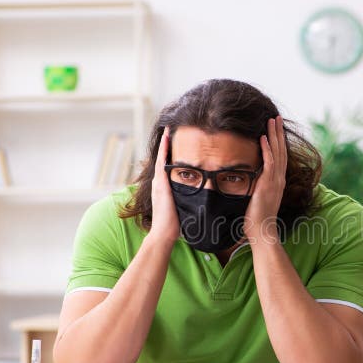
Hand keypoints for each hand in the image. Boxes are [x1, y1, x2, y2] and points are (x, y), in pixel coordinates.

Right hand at [148, 126, 180, 245]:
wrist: (164, 234)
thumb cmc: (175, 225)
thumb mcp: (183, 208)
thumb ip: (188, 201)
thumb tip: (203, 200)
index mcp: (164, 188)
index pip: (167, 167)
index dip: (170, 154)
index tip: (176, 142)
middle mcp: (159, 183)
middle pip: (162, 158)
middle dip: (166, 144)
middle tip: (171, 128)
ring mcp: (159, 183)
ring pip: (161, 157)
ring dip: (165, 143)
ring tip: (169, 128)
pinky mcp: (161, 184)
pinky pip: (162, 162)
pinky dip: (164, 150)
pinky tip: (168, 138)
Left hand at [244, 116, 286, 242]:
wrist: (262, 231)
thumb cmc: (257, 219)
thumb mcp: (258, 199)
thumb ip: (256, 187)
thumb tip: (248, 181)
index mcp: (278, 182)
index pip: (279, 157)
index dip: (278, 142)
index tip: (275, 129)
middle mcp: (279, 179)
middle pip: (280, 150)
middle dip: (278, 133)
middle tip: (275, 118)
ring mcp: (275, 181)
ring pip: (276, 153)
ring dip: (274, 135)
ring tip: (271, 121)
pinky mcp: (268, 184)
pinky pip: (269, 163)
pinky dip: (267, 149)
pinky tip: (264, 137)